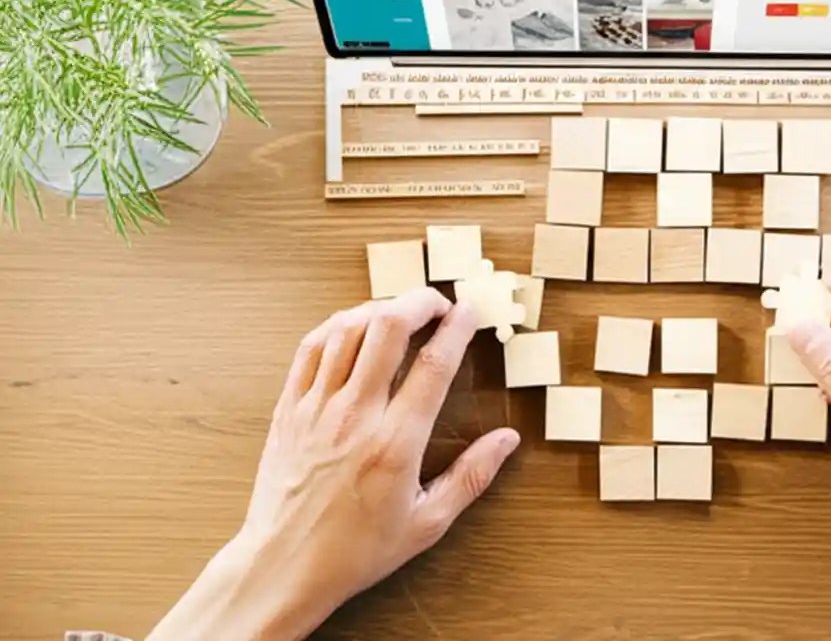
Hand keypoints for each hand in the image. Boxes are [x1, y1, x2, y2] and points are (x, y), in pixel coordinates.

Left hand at [149, 289, 519, 640]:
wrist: (284, 567)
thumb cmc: (356, 551)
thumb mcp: (427, 522)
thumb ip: (471, 476)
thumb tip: (508, 441)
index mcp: (396, 443)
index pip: (434, 365)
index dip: (457, 328)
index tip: (471, 311)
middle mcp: (355, 416)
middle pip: (388, 328)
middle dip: (420, 302)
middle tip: (439, 302)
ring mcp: (317, 408)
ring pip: (348, 329)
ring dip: (380, 308)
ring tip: (401, 310)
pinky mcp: (289, 409)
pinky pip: (311, 348)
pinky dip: (337, 325)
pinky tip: (354, 325)